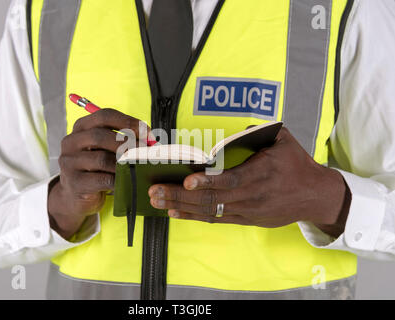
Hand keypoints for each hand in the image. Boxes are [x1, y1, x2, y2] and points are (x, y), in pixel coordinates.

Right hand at [48, 109, 148, 238]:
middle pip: (101, 136)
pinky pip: (103, 180)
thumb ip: (123, 140)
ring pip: (102, 159)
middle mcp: (71, 142)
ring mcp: (70, 163)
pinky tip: (128, 181)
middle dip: (128, 143)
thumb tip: (151, 141)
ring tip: (139, 167)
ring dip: (125, 163)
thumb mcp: (106, 150)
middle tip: (146, 152)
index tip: (147, 133)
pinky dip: (120, 180)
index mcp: (81, 127)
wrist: (77, 196)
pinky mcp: (75, 183)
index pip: (105, 115)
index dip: (129, 122)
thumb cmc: (97, 168)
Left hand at [148, 127, 350, 236]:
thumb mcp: (283, 139)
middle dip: (180, 195)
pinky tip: (175, 212)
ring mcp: (247, 211)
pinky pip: (216, 219)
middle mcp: (252, 196)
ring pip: (210, 211)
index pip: (231, 180)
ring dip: (181, 206)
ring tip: (157, 202)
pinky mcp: (245, 219)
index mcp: (261, 174)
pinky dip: (194, 216)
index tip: (187, 180)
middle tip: (155, 191)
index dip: (208, 182)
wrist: (316, 196)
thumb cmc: (298, 165)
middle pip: (212, 198)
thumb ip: (256, 132)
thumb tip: (229, 133)